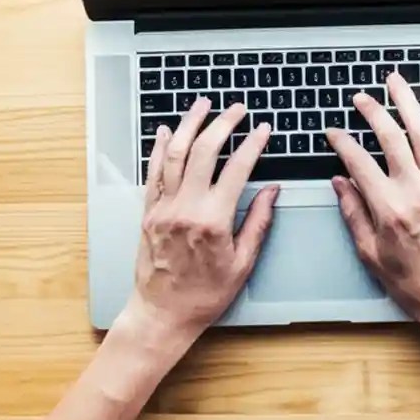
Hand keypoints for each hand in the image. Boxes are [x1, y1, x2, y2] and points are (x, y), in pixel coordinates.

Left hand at [123, 98, 278, 343]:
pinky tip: (166, 132)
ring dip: (189, 125)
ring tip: (202, 106)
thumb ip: (258, 222)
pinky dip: (160, 148)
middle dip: (222, 124)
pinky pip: (153, 172)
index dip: (252, 144)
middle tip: (236, 109)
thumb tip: (272, 191)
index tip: (262, 130)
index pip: (236, 169)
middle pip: (203, 152)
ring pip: (175, 155)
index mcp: (213, 221)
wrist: (163, 313)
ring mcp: (162, 208)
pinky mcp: (148, 213)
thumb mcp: (244, 262)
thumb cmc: (206, 294)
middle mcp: (185, 209)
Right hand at [327, 73, 419, 326]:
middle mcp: (415, 192)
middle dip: (374, 112)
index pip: (358, 163)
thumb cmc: (409, 280)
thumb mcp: (369, 252)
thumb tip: (339, 181)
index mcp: (388, 208)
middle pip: (391, 139)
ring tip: (397, 83)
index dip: (343, 142)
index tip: (332, 131)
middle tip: (361, 97)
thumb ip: (353, 212)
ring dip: (409, 105)